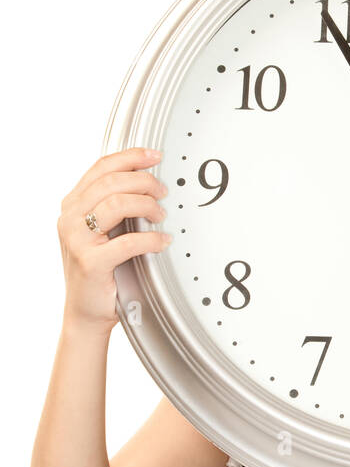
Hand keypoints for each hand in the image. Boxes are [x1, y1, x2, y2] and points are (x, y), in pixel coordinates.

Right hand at [57, 147, 170, 334]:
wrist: (85, 311)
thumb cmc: (100, 270)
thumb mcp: (101, 232)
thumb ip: (113, 207)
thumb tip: (149, 183)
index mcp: (72, 205)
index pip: (101, 167)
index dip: (130, 157)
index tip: (155, 156)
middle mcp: (70, 218)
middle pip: (111, 181)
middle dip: (144, 181)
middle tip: (163, 192)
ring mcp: (77, 239)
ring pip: (117, 203)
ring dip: (147, 205)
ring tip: (161, 216)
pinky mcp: (91, 262)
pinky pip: (128, 241)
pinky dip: (151, 239)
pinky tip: (162, 241)